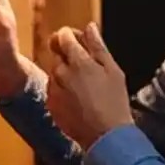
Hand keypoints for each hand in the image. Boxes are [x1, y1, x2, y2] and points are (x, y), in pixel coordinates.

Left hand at [47, 23, 132, 149]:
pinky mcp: (50, 105)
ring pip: (55, 72)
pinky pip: (53, 89)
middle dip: (69, 55)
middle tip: (86, 67)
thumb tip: (89, 27)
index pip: (62, 35)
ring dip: (65, 73)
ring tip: (85, 88)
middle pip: (57, 53)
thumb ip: (98, 46)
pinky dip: (62, 90)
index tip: (80, 41)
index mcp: (78, 61)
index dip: (70, 35)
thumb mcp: (113, 71)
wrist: (105, 137)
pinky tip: (78, 100)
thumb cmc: (114, 102)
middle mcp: (60, 73)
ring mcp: (53, 90)